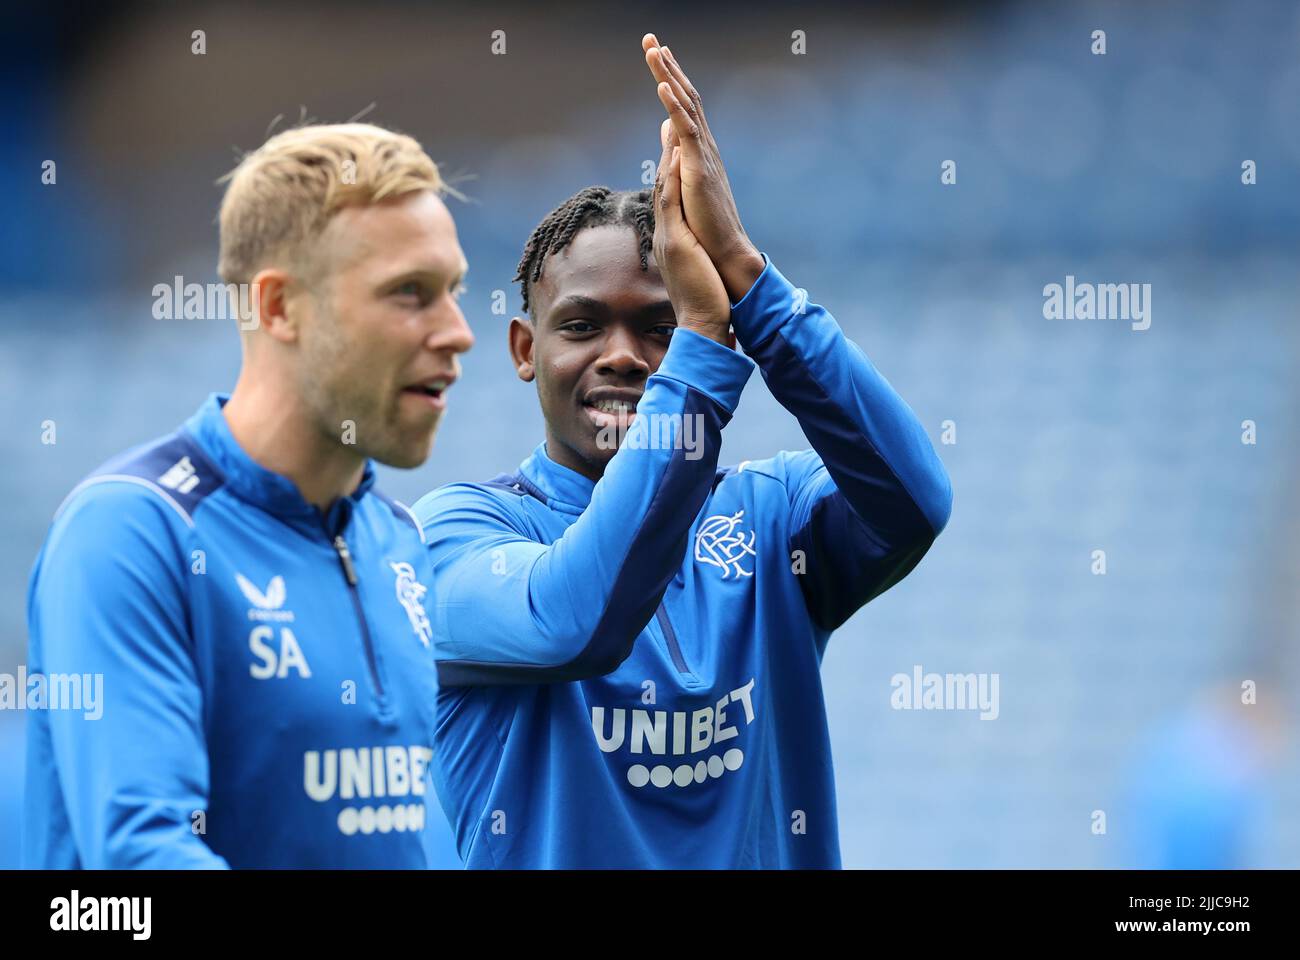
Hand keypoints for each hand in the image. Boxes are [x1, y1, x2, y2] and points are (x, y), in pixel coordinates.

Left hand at [643, 33, 765, 302]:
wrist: (724, 252)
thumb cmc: (707, 224)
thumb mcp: (685, 180)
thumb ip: (675, 150)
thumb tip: (664, 126)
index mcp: (698, 150)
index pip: (683, 106)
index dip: (670, 79)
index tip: (656, 54)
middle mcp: (703, 147)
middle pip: (685, 97)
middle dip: (668, 67)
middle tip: (651, 40)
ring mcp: (703, 156)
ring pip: (686, 107)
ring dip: (669, 78)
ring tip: (655, 52)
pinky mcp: (700, 170)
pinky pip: (687, 131)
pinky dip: (675, 107)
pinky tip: (663, 88)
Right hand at [651, 119, 732, 347]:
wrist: (701, 325)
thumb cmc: (704, 303)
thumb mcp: (697, 272)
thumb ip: (693, 257)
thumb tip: (697, 252)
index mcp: (671, 238)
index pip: (669, 196)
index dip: (670, 167)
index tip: (674, 142)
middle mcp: (665, 233)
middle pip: (662, 184)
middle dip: (665, 150)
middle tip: (667, 117)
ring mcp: (668, 236)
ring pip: (663, 186)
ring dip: (665, 152)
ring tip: (669, 120)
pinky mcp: (676, 241)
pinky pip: (671, 202)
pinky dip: (672, 176)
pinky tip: (676, 154)